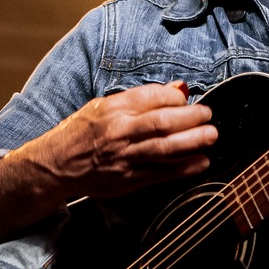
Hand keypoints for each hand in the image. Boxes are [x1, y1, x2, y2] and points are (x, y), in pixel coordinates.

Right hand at [13, 82, 217, 199]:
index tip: (188, 98)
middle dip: (191, 118)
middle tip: (208, 115)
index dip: (176, 97)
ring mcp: (124, 157)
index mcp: (112, 109)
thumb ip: (141, 99)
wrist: (57, 164)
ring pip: (164, 148)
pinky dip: (184, 169)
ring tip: (211, 136)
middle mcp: (119, 131)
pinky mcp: (128, 179)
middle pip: (162, 122)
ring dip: (193, 142)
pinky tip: (201, 163)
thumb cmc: (81, 132)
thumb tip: (178, 89)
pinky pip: (161, 174)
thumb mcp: (104, 106)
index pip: (151, 97)